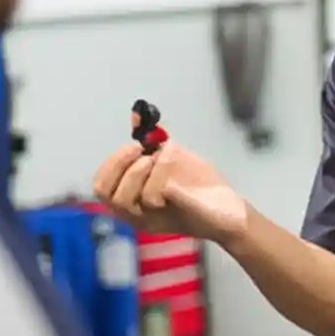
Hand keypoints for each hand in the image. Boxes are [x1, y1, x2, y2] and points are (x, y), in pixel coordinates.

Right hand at [92, 137, 248, 243]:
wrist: (232, 213)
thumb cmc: (200, 187)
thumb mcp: (174, 159)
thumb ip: (153, 142)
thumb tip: (136, 115)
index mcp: (134, 204)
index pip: (101, 189)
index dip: (111, 164)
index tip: (133, 146)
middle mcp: (140, 217)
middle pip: (110, 197)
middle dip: (123, 166)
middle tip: (144, 151)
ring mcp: (158, 220)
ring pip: (135, 198)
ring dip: (147, 169)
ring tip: (162, 156)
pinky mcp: (180, 216)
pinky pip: (162, 196)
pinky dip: (165, 170)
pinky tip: (177, 155)